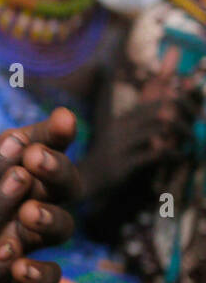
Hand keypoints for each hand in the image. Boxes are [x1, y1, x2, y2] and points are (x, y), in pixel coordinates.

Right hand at [81, 51, 194, 199]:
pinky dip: (173, 154)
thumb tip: (169, 115)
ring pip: (160, 129)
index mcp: (123, 119)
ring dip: (181, 134)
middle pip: (160, 111)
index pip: (156, 101)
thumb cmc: (111, 159)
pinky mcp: (125, 164)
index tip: (194, 112)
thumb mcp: (123, 136)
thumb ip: (143, 124)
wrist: (87, 181)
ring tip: (191, 142)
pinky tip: (180, 157)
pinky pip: (156, 154)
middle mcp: (122, 127)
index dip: (179, 103)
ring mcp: (122, 145)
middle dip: (183, 117)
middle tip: (196, 126)